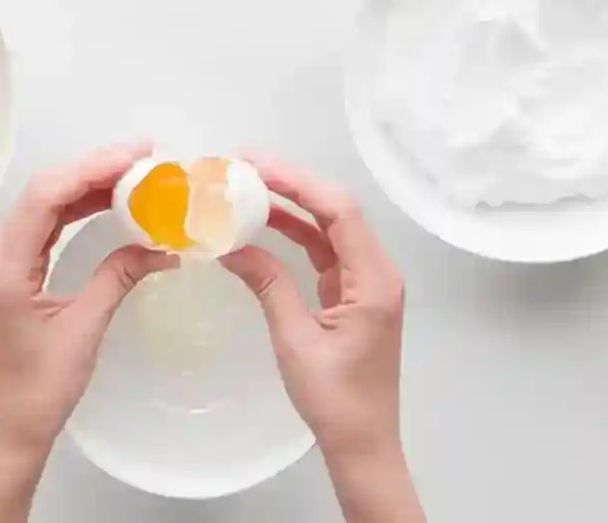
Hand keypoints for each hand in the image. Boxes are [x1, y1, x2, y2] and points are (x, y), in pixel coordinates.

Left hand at [0, 143, 176, 522]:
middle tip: (144, 156)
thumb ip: (119, 277)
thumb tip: (162, 245)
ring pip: (47, 206)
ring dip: (88, 186)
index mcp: (5, 266)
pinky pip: (48, 227)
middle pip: (45, 192)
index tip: (136, 157)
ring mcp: (5, 263)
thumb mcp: (85, 329)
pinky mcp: (17, 274)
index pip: (46, 197)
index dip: (91, 168)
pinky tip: (111, 203)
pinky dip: (79, 210)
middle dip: (94, 168)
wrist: (10, 430)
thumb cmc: (40, 390)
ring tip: (136, 173)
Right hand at [220, 155, 423, 522]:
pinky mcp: (353, 294)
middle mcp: (377, 272)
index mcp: (373, 279)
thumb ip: (268, 284)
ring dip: (291, 206)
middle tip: (242, 166)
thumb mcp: (295, 339)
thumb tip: (231, 245)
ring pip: (329, 227)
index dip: (296, 181)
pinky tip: (263, 223)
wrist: (363, 443)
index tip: (254, 164)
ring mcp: (366, 282)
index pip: (338, 210)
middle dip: (290, 184)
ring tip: (246, 187)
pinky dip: (295, 234)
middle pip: (336, 210)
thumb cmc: (335, 400)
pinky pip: (325, 250)